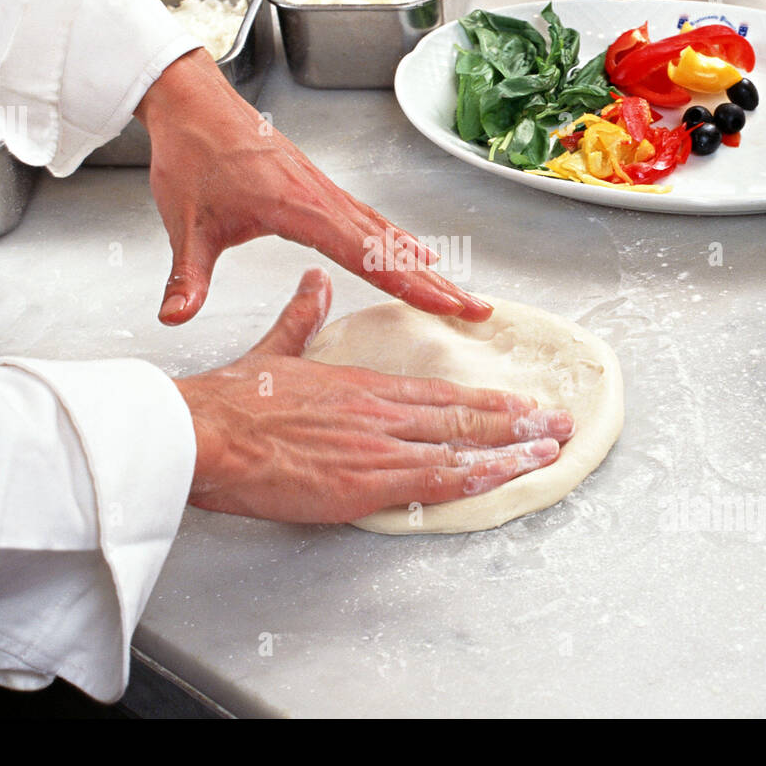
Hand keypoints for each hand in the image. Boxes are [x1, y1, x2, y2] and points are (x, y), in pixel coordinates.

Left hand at [135, 50, 492, 326]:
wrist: (193, 103)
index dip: (409, 283)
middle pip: (392, 247)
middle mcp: (323, 197)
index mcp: (299, 207)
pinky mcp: (319, 188)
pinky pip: (370, 220)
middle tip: (476, 309)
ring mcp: (325, 191)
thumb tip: (173, 317)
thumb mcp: (186, 223)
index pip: (365, 254)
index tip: (444, 304)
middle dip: (437, 283)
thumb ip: (186, 276)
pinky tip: (415, 255)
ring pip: (387, 233)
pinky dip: (399, 242)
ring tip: (459, 293)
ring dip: (425, 266)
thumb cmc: (193, 154)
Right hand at [174, 269, 574, 522]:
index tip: (518, 401)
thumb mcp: (273, 352)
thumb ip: (300, 319)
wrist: (204, 431)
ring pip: (462, 445)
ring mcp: (377, 445)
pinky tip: (510, 477)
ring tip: (553, 448)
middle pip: (463, 415)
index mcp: (361, 385)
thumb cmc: (230, 402)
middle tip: (561, 421)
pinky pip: (437, 480)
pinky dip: (479, 477)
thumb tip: (311, 284)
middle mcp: (380, 410)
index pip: (439, 392)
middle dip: (518, 421)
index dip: (485, 400)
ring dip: (513, 448)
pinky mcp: (365, 481)